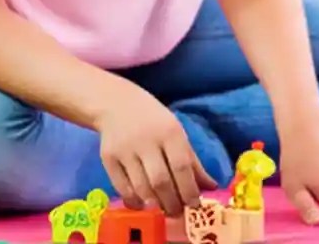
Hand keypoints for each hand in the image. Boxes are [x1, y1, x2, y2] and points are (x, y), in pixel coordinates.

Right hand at [94, 87, 217, 216]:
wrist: (116, 104)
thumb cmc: (153, 120)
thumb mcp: (176, 133)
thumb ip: (192, 161)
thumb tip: (210, 186)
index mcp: (169, 132)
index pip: (181, 166)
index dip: (189, 189)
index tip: (194, 205)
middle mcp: (146, 141)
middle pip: (160, 181)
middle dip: (172, 202)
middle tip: (178, 213)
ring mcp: (125, 150)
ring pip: (141, 187)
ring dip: (154, 205)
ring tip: (163, 210)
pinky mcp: (108, 159)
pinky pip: (122, 187)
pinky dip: (134, 201)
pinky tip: (143, 205)